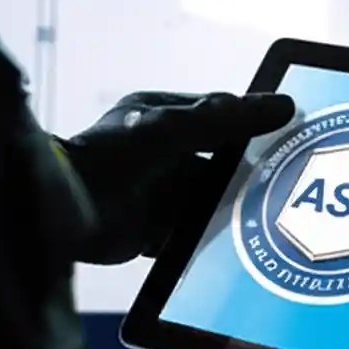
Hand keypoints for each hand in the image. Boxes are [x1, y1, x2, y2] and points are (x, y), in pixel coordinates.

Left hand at [60, 91, 294, 263]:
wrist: (62, 216)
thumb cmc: (111, 160)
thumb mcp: (173, 129)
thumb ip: (226, 118)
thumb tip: (284, 104)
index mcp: (161, 117)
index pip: (219, 116)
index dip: (252, 125)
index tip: (287, 136)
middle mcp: (160, 152)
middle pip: (219, 162)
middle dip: (248, 174)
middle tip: (286, 182)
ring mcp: (156, 191)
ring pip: (210, 198)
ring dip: (233, 209)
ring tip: (270, 218)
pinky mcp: (152, 228)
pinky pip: (195, 231)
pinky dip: (213, 237)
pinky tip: (239, 244)